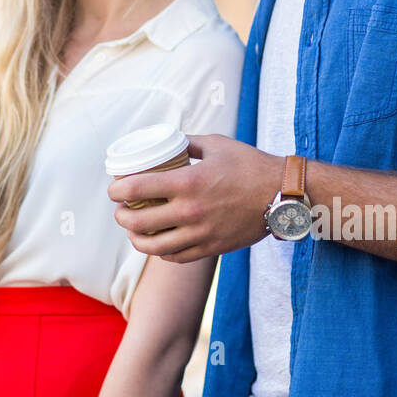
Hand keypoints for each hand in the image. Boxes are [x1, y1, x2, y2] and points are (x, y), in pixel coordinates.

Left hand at [107, 134, 281, 262]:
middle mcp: (191, 211)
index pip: (137, 189)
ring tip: (133, 230)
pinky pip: (176, 257)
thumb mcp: (216, 144)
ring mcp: (201, 234)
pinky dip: (161, 252)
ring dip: (136, 239)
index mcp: (188, 182)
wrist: (283, 195)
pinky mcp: (211, 248)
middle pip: (139, 222)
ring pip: (154, 246)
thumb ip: (187, 142)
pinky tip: (157, 243)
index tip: (114, 188)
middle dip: (122, 216)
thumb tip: (166, 139)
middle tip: (121, 209)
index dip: (117, 189)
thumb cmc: (250, 165)